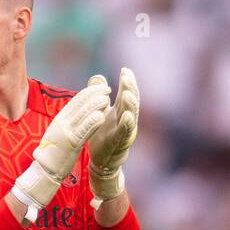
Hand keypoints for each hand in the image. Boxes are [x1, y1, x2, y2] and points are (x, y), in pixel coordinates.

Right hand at [13, 78, 110, 209]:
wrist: (45, 170)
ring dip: (96, 105)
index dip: (89, 92)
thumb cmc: (54, 153)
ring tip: (107, 100)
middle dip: (95, 94)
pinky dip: (93, 122)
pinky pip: (84, 131)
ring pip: (83, 114)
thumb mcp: (59, 132)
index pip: (75, 101)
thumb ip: (68, 122)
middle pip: (80, 104)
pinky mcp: (71, 144)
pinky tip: (101, 117)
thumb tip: (77, 112)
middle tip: (107, 89)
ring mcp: (66, 133)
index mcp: (60, 119)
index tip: (100, 87)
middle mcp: (62, 123)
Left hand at [88, 67, 138, 203]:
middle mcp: (125, 120)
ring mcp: (124, 133)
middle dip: (130, 89)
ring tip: (128, 94)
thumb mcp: (100, 112)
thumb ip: (99, 95)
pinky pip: (124, 134)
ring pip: (131, 117)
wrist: (101, 160)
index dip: (127, 82)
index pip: (126, 93)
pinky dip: (127, 125)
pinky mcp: (118, 144)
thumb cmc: (103, 134)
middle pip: (131, 102)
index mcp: (121, 111)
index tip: (125, 69)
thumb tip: (98, 77)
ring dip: (131, 105)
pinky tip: (126, 116)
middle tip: (126, 77)